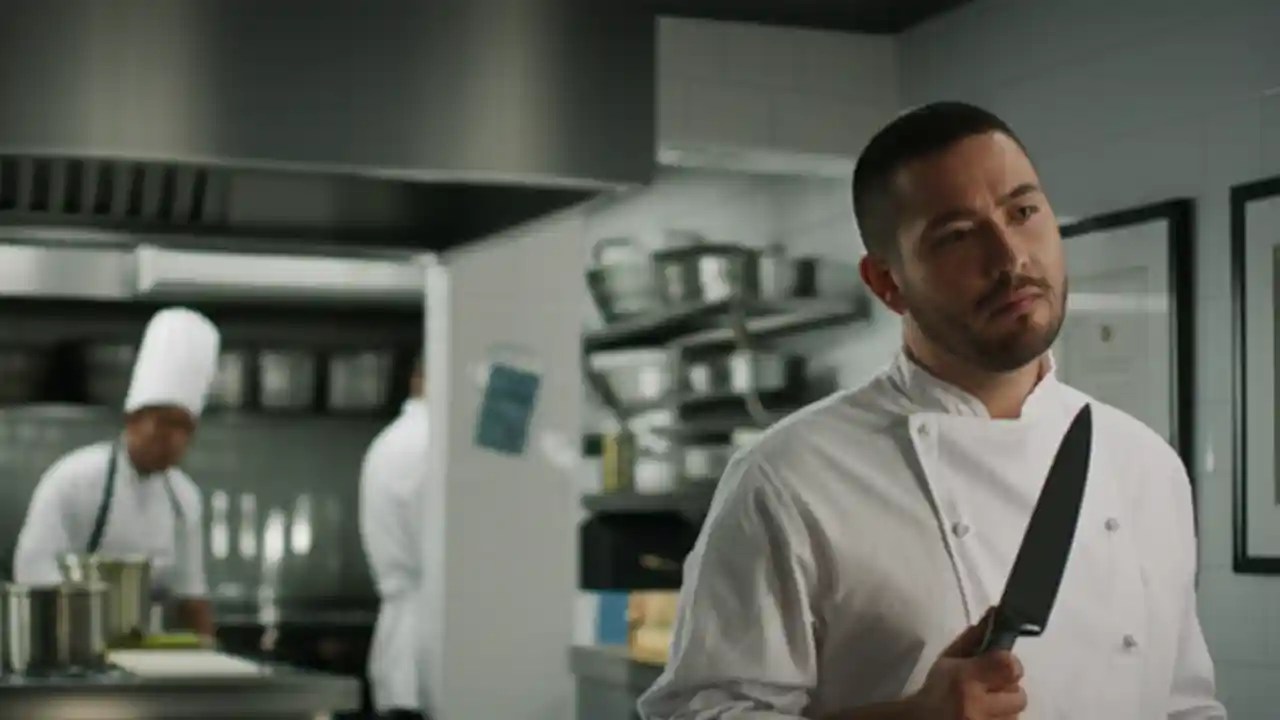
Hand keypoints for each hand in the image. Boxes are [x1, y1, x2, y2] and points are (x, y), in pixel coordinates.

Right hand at [907, 609, 1027, 718]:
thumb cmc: (936, 688)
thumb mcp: (948, 659)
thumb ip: (974, 638)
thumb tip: (997, 613)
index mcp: (965, 679)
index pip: (1009, 666)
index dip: (1008, 664)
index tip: (998, 664)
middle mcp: (978, 707)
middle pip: (1019, 695)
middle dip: (1007, 690)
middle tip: (989, 688)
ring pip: (1016, 714)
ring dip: (1004, 707)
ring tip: (986, 704)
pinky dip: (1001, 718)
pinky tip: (986, 715)